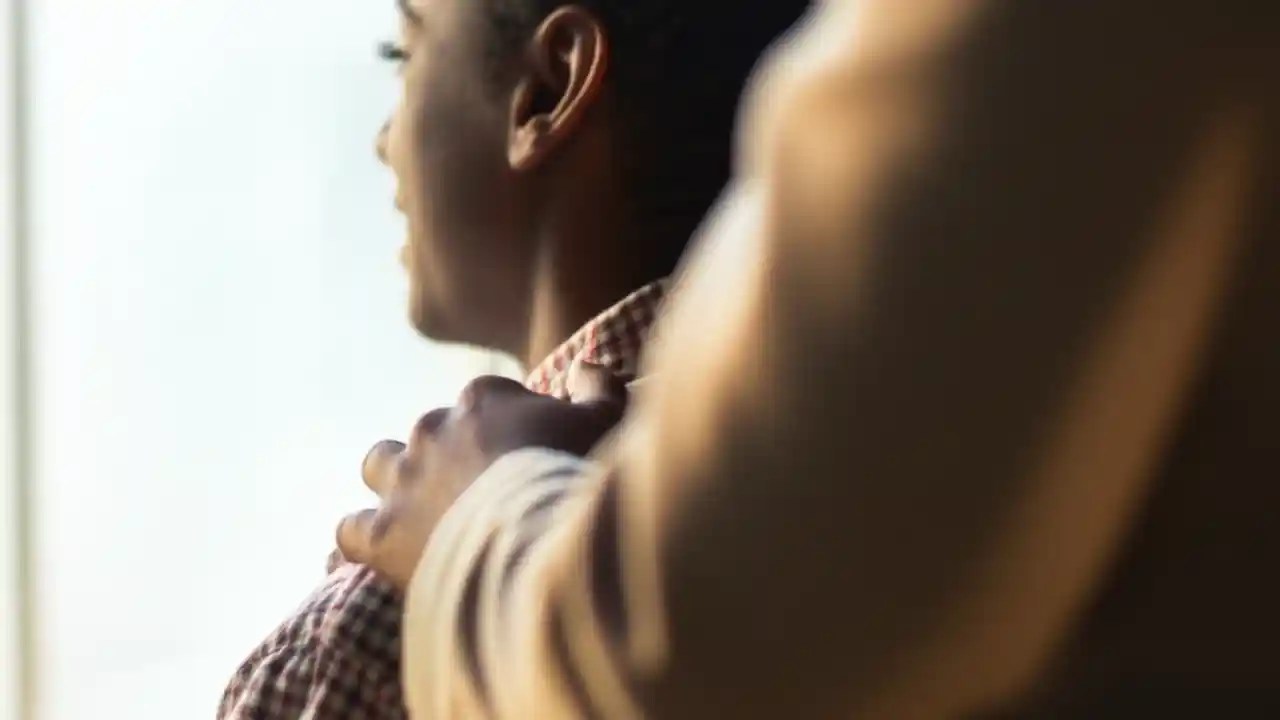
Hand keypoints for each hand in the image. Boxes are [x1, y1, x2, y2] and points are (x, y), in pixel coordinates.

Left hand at [336, 361, 627, 587]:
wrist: (539, 552)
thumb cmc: (577, 482)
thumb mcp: (608, 423)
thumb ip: (597, 389)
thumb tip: (586, 368)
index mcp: (482, 400)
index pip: (488, 398)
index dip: (511, 425)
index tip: (531, 455)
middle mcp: (433, 431)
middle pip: (432, 432)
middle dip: (452, 453)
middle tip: (486, 493)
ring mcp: (403, 482)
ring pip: (379, 465)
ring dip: (396, 482)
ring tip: (424, 514)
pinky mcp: (381, 535)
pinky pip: (350, 533)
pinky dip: (365, 541)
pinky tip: (384, 555)